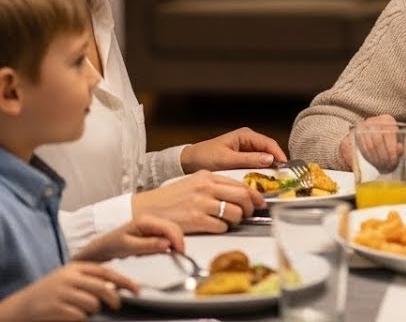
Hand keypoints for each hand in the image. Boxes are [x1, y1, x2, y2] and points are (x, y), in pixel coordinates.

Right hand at [0, 262, 137, 321]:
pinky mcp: (57, 309)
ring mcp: (62, 294)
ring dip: (92, 310)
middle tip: (116, 306)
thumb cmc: (49, 293)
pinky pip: (80, 316)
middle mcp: (69, 278)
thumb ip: (89, 279)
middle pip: (103, 289)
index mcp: (74, 268)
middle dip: (113, 299)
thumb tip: (118, 285)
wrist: (19, 308)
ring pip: (93, 304)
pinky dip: (79, 318)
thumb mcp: (68, 279)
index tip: (137, 289)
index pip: (106, 272)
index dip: (124, 280)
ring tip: (79, 309)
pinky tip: (69, 315)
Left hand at [74, 215, 184, 262]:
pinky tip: (165, 252)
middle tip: (179, 257)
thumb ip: (148, 245)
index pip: (169, 228)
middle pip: (174, 228)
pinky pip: (167, 236)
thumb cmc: (111, 245)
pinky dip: (170, 244)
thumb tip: (167, 244)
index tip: (180, 254)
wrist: (102, 247)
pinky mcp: (153, 232)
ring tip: (172, 255)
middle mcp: (151, 220)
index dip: (178, 240)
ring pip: (172, 232)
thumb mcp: (129, 247)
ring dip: (175, 243)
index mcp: (145, 221)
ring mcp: (152, 225)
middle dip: (179, 242)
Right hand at [132, 169, 262, 232]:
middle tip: (249, 214)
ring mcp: (201, 204)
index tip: (259, 202)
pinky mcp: (196, 220)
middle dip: (250, 208)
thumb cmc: (170, 198)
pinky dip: (223, 229)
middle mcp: (205, 188)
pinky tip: (216, 227)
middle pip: (242, 197)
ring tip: (230, 222)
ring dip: (237, 220)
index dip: (254, 195)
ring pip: (235, 213)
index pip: (240, 184)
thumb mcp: (193, 183)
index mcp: (206, 176)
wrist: (145, 209)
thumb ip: (215, 186)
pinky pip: (221, 226)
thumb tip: (241, 194)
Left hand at [179, 126, 285, 172]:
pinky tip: (262, 182)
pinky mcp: (242, 160)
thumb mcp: (226, 159)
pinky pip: (256, 166)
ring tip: (275, 181)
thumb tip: (270, 160)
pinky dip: (260, 173)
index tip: (286, 167)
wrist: (186, 163)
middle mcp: (248, 141)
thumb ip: (248, 159)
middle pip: (269, 152)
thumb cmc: (204, 157)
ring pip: (264, 160)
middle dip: (276, 163)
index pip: (269, 143)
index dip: (279, 155)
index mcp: (245, 136)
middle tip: (282, 177)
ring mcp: (246, 151)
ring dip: (268, 170)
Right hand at [340, 114, 400, 171]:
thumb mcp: (396, 141)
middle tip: (386, 166)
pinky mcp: (356, 133)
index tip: (393, 161)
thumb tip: (399, 148)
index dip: (392, 150)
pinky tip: (373, 162)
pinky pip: (361, 148)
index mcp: (387, 120)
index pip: (390, 134)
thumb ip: (398, 146)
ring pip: (369, 146)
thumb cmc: (387, 139)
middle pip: (378, 141)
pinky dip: (368, 157)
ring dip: (376, 159)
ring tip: (381, 166)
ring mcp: (364, 126)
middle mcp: (375, 121)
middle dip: (383, 156)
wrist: (371, 133)